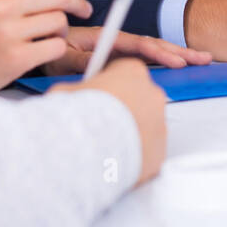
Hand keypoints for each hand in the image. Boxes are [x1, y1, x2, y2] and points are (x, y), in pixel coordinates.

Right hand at [0, 0, 92, 100]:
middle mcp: (3, 6)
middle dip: (78, 2)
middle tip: (84, 10)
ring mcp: (10, 32)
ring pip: (59, 22)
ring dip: (62, 30)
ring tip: (50, 37)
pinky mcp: (17, 58)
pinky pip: (55, 47)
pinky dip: (55, 49)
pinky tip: (43, 52)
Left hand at [44, 26, 212, 74]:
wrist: (41, 46)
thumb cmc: (50, 50)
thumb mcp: (61, 56)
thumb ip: (80, 60)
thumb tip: (98, 70)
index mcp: (105, 38)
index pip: (139, 45)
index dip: (160, 53)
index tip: (177, 62)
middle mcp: (116, 43)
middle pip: (153, 46)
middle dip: (180, 52)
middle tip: (204, 59)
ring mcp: (119, 51)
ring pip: (153, 51)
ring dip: (177, 54)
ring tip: (200, 59)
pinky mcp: (118, 59)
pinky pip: (145, 59)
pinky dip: (164, 60)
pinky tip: (178, 65)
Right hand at [51, 58, 166, 184]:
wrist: (93, 150)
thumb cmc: (82, 117)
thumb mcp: (65, 93)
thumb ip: (73, 90)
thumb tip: (65, 97)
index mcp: (132, 70)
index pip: (123, 70)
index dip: (107, 83)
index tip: (96, 94)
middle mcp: (152, 92)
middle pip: (137, 96)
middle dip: (121, 106)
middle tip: (99, 120)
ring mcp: (160, 120)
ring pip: (145, 122)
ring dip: (129, 129)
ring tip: (104, 141)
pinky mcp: (161, 147)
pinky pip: (148, 147)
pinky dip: (135, 151)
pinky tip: (115, 156)